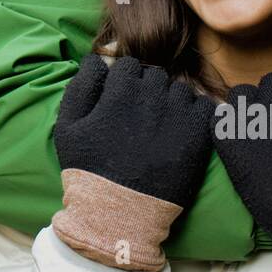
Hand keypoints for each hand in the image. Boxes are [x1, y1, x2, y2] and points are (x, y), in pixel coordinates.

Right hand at [50, 53, 215, 270]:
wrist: (120, 212)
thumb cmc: (89, 169)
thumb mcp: (68, 126)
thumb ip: (81, 85)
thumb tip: (96, 60)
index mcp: (121, 90)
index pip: (128, 65)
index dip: (123, 81)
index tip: (121, 100)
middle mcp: (152, 96)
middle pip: (155, 74)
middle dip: (147, 88)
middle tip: (140, 114)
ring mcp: (178, 114)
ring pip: (179, 89)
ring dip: (170, 100)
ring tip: (161, 124)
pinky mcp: (198, 134)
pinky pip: (204, 107)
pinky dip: (194, 114)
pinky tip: (182, 130)